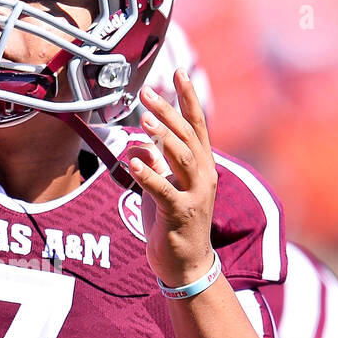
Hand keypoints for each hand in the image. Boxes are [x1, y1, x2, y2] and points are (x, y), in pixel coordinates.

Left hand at [127, 71, 218, 287]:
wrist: (186, 265)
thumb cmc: (172, 223)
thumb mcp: (162, 186)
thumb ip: (154, 162)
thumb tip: (138, 142)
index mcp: (202, 166)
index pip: (196, 125)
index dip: (187, 98)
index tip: (177, 72)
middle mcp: (204, 176)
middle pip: (187, 136)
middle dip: (168, 112)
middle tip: (147, 93)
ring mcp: (196, 195)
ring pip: (182, 158)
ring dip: (163, 137)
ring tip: (143, 120)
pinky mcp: (182, 214)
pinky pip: (164, 190)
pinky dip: (149, 175)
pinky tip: (133, 161)